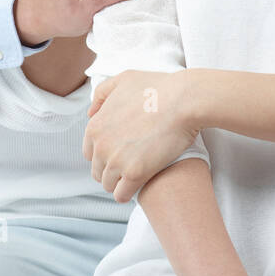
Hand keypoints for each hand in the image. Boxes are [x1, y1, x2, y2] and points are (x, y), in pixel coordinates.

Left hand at [83, 69, 199, 201]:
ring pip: (109, 185)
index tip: (122, 153)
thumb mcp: (124, 79)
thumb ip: (103, 94)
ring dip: (120, 182)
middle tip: (131, 164)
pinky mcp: (134, 173)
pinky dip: (128, 193)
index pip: (90, 153)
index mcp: (95, 126)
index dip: (106, 154)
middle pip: (98, 171)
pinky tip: (139, 186)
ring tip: (138, 175)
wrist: (184, 100)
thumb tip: (90, 113)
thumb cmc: (158, 88)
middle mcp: (100, 145)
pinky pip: (121, 195)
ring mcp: (116, 161)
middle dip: (112, 170)